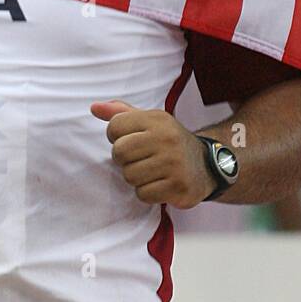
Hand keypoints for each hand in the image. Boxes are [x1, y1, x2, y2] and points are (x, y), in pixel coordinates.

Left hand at [90, 99, 214, 207]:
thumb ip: (121, 113)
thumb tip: (94, 107)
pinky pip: (143, 194)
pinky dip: (148, 193)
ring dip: (137, 178)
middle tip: (141, 160)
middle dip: (125, 161)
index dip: (116, 138)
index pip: (115, 127)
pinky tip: (161, 184)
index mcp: (157, 119)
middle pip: (119, 153)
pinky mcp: (178, 186)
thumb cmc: (168, 143)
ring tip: (153, 172)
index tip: (131, 142)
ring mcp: (174, 163)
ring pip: (129, 176)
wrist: (206, 165)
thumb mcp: (149, 122)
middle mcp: (166, 138)